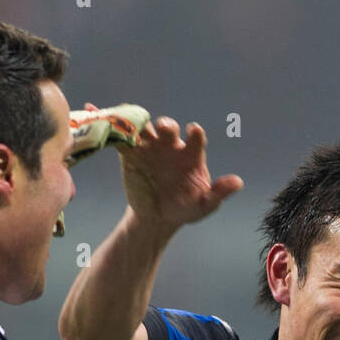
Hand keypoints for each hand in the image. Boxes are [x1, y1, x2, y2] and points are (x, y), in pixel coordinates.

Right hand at [119, 116, 242, 230]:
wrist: (158, 218)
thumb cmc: (186, 208)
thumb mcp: (203, 205)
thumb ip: (218, 193)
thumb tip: (238, 182)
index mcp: (191, 155)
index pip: (196, 139)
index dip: (195, 133)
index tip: (194, 130)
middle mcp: (170, 146)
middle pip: (168, 129)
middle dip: (166, 125)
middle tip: (163, 128)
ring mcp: (150, 148)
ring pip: (144, 129)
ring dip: (137, 124)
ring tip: (130, 123)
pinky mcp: (130, 154)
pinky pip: (121, 139)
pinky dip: (113, 129)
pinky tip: (101, 122)